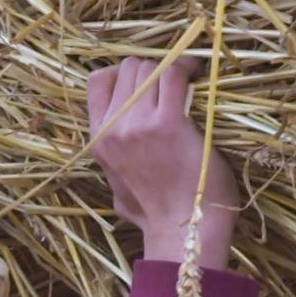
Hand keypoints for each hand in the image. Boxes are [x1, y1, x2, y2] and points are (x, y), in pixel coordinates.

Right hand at [87, 57, 239, 269]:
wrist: (181, 229)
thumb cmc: (155, 214)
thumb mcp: (116, 187)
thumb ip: (115, 162)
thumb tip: (121, 157)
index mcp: (97, 140)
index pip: (96, 81)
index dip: (121, 73)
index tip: (144, 82)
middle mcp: (113, 128)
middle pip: (127, 68)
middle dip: (152, 69)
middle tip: (173, 81)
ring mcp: (138, 124)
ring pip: (150, 67)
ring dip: (171, 68)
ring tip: (188, 80)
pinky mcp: (168, 123)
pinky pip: (174, 75)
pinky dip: (188, 70)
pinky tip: (199, 80)